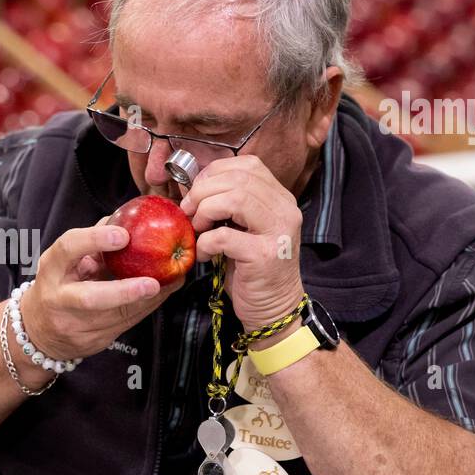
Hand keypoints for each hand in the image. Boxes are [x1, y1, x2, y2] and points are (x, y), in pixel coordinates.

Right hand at [20, 222, 182, 363]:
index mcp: (51, 268)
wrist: (39, 331)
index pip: (68, 248)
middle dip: (124, 291)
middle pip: (90, 298)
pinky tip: (163, 294)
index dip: (95, 240)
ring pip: (116, 316)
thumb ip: (92, 241)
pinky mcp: (92, 341)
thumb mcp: (64, 260)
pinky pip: (125, 324)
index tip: (123, 235)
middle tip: (153, 282)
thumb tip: (127, 219)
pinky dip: (147, 307)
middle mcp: (59, 298)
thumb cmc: (57, 285)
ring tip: (172, 282)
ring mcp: (74, 325)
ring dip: (148, 300)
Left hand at [180, 156, 304, 329]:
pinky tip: (203, 255)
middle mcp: (285, 210)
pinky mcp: (264, 256)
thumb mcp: (243, 228)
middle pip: (238, 179)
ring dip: (205, 212)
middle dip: (203, 191)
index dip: (215, 173)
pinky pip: (223, 236)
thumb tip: (191, 186)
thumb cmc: (250, 268)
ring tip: (198, 230)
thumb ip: (229, 204)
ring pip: (234, 199)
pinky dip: (204, 243)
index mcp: (280, 198)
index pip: (248, 165)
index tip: (197, 193)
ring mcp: (278, 232)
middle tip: (189, 212)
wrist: (272, 308)